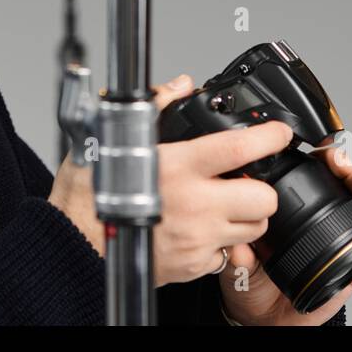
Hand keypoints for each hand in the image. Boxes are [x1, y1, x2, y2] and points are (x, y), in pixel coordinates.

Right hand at [48, 73, 296, 287]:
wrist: (72, 244)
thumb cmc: (88, 193)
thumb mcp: (115, 137)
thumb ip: (156, 106)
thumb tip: (178, 86)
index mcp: (179, 167)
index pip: (241, 148)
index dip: (270, 137)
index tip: (279, 132)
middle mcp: (194, 204)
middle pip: (263, 198)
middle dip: (262, 187)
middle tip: (248, 180)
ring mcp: (197, 238)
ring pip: (252, 230)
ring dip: (246, 216)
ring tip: (225, 205)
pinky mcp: (192, 265)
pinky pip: (225, 256)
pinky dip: (222, 244)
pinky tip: (202, 230)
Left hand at [216, 137, 351, 324]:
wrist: (271, 320)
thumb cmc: (254, 285)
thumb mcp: (240, 266)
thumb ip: (240, 255)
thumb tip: (237, 247)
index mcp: (291, 209)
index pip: (311, 173)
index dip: (324, 158)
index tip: (328, 153)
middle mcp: (320, 217)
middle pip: (342, 182)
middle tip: (351, 173)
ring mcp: (341, 235)